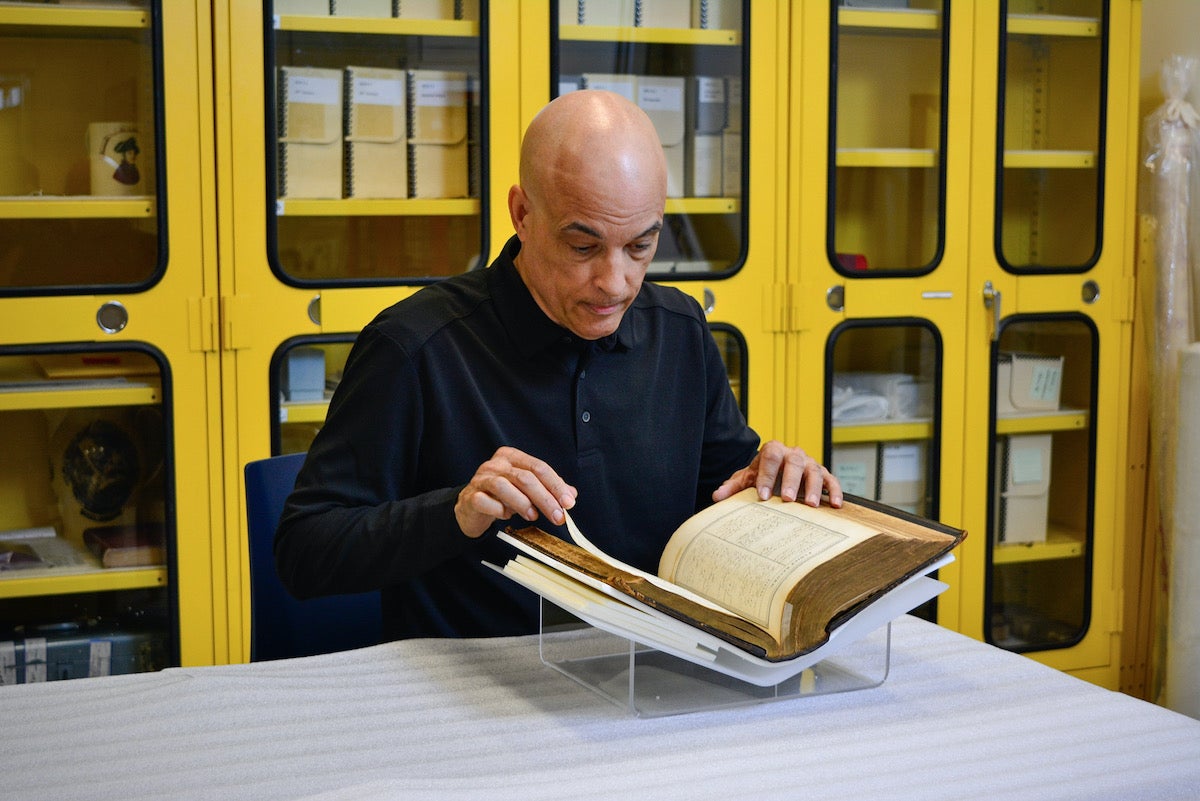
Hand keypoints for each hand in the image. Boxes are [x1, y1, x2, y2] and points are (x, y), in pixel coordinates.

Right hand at [454, 446, 577, 537]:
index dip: (556, 485)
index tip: (569, 502)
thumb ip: (547, 489)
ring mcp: (481, 479)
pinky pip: (486, 502)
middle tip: (558, 516)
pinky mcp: (471, 496)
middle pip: (525, 477)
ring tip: (533, 516)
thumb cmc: (502, 496)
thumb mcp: (526, 489)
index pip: (539, 467)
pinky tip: (505, 516)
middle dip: (545, 498)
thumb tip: (571, 494)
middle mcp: (496, 464)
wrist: (471, 507)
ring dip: (523, 503)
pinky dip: (499, 510)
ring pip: (504, 486)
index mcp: (511, 457)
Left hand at [712, 440, 842, 507]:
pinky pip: (832, 481)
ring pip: (815, 471)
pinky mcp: (823, 474)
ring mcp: (810, 464)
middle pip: (794, 462)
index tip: (761, 495)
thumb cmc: (762, 476)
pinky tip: (835, 505)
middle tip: (787, 499)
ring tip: (811, 506)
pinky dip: (835, 492)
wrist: (778, 472)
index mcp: (773, 451)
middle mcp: (793, 454)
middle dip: (791, 481)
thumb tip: (717, 496)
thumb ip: (733, 487)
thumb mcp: (747, 479)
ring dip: (814, 488)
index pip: (770, 456)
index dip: (766, 475)